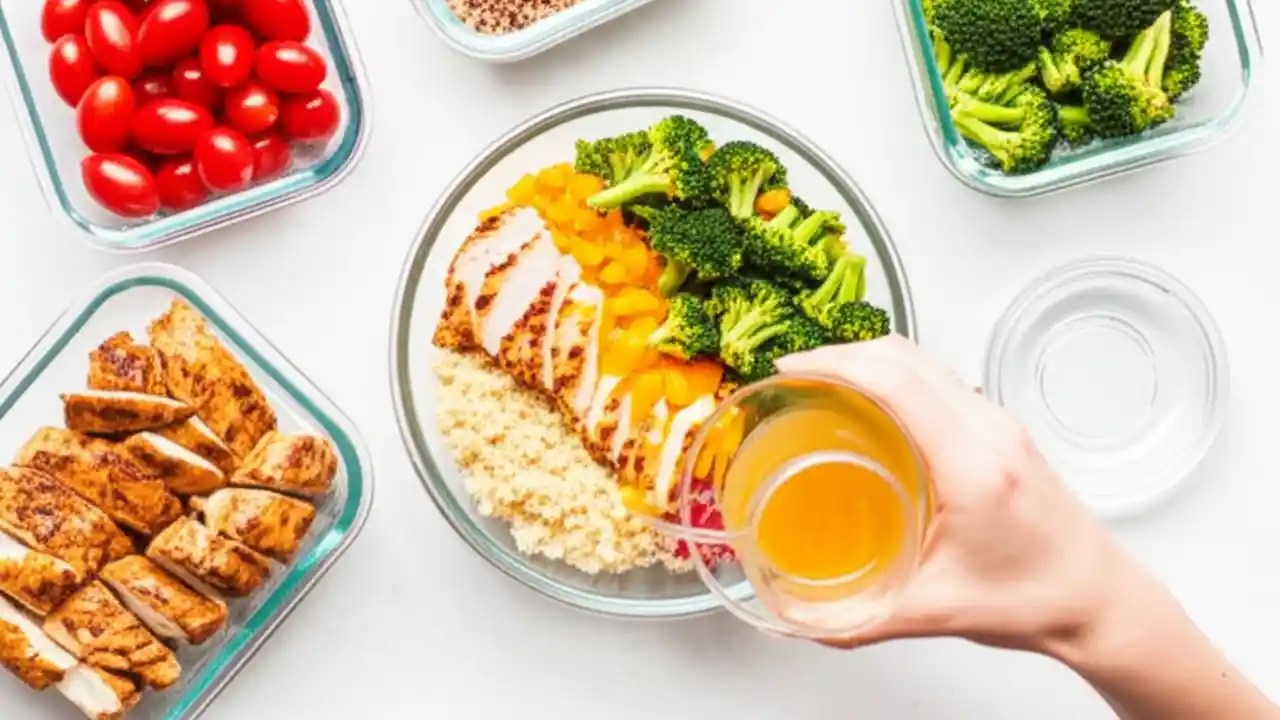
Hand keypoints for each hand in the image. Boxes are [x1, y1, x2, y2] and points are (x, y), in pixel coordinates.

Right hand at [775, 335, 1123, 653]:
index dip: (835, 364)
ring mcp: (1000, 424)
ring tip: (823, 383)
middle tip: (795, 374)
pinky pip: (940, 381)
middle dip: (841, 353)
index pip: (897, 383)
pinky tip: (872, 406)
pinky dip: (896, 377)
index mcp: (975, 466)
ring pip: (925, 362)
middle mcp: (991, 432)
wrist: (1098, 601)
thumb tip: (798, 617)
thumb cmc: (1037, 600)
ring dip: (870, 360)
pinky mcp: (1002, 430)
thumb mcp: (933, 612)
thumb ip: (857, 620)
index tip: (791, 370)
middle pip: (906, 357)